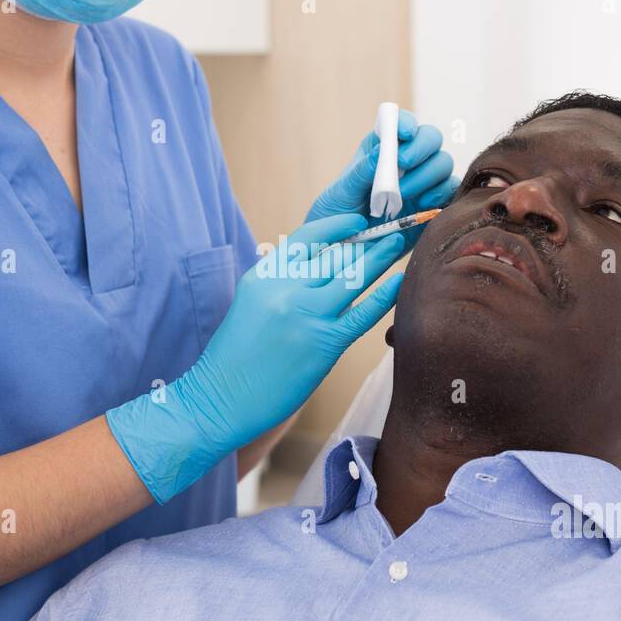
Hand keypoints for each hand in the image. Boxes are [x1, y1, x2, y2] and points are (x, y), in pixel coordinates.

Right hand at [106, 213, 406, 503]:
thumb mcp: (252, 303)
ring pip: (354, 276)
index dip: (340, 225)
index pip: (309, 235)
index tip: (361, 220)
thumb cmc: (236, 356)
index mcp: (265, 275)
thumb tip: (319, 265)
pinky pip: (362, 313)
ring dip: (382, 256)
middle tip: (396, 225)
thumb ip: (282, 282)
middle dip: (370, 237)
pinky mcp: (323, 344)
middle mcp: (286, 289)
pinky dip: (384, 295)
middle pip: (338, 253)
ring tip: (400, 242)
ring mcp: (306, 315)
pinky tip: (399, 282)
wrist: (220, 399)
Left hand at [304, 109, 458, 233]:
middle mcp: (407, 161)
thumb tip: (381, 152)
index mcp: (381, 149)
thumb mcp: (342, 193)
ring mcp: (423, 183)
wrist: (346, 251)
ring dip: (426, 174)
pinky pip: (450, 191)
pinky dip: (441, 194)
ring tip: (402, 195)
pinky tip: (422, 205)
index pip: (401, 124)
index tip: (402, 134)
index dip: (406, 123)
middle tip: (403, 164)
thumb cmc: (338, 216)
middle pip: (431, 138)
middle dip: (421, 148)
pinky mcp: (434, 205)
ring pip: (443, 163)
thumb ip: (361, 172)